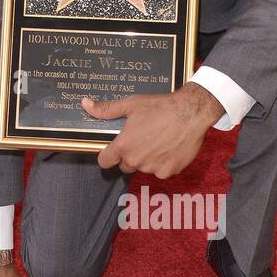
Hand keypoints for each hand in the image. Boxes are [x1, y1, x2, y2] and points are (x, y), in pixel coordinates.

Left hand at [85, 83, 222, 178]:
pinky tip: (169, 147)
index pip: (104, 162)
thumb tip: (85, 105)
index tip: (112, 151)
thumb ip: (107, 109)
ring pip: (144, 168)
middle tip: (142, 139)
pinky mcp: (168, 172)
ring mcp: (153, 168)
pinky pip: (160, 171)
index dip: (107, 156)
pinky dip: (163, 163)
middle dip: (130, 155)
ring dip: (147, 159)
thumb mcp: (131, 104)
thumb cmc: (161, 107)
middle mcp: (136, 160)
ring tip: (158, 140)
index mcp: (124, 146)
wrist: (191, 113)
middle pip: (125, 166)